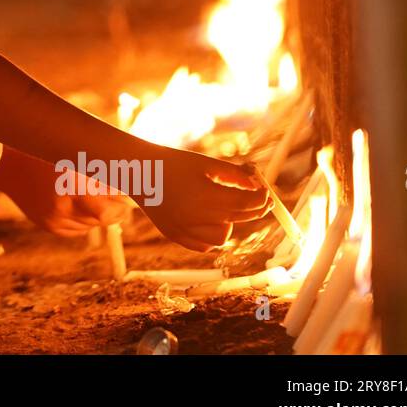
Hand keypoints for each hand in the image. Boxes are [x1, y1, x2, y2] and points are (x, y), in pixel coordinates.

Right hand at [0, 146, 129, 237]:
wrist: (10, 165)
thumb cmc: (50, 150)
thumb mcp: (76, 151)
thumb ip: (104, 165)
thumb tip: (136, 184)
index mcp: (71, 181)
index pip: (110, 209)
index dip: (123, 204)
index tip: (129, 194)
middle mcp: (62, 204)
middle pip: (105, 218)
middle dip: (116, 209)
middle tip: (118, 196)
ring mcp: (54, 218)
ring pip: (94, 225)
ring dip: (100, 212)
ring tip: (89, 191)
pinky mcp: (50, 226)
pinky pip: (80, 228)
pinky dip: (84, 218)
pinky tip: (75, 200)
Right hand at [135, 146, 271, 250]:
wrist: (139, 171)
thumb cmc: (174, 162)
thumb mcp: (206, 163)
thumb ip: (235, 175)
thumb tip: (259, 186)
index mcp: (206, 196)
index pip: (247, 203)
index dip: (262, 198)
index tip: (268, 193)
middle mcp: (196, 217)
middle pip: (238, 218)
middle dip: (253, 209)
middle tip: (259, 199)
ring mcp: (184, 230)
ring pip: (223, 236)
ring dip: (229, 223)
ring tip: (220, 207)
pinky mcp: (175, 236)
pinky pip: (205, 244)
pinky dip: (210, 234)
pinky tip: (205, 218)